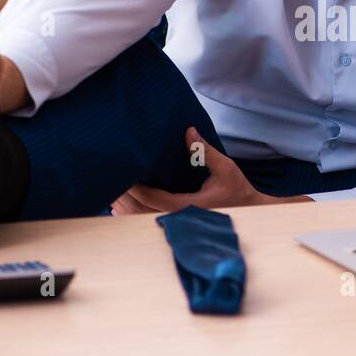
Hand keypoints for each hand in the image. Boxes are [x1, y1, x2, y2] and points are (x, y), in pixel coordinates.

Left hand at [110, 127, 298, 213]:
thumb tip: (188, 131)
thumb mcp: (225, 168)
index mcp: (187, 207)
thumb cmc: (237, 190)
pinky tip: (119, 204)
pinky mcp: (175, 224)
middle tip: (106, 176)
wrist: (249, 211)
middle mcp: (178, 219)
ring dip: (122, 206)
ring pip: (139, 220)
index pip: (151, 199)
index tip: (120, 173)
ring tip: (109, 187)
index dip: (132, 188)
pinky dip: (130, 214)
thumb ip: (205, 151)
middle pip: (138, 212)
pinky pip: (145, 222)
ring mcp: (175, 224)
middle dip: (121, 196)